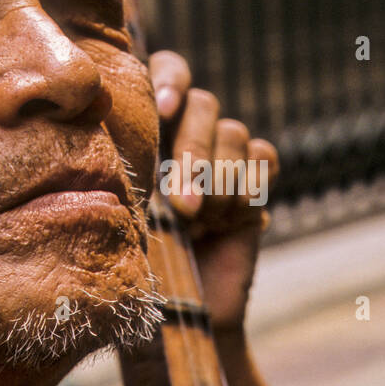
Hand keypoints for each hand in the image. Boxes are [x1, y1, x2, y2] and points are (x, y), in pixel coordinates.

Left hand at [150, 51, 278, 330]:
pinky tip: (227, 221)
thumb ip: (127, 170)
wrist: (179, 313)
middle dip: (195, 152)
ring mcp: (224, 155)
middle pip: (204, 104)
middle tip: (181, 206)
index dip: (171, 79)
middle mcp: (186, 134)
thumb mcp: (120, 214)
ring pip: (234, 132)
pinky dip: (248, 188)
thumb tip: (130, 141)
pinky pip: (264, 158)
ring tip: (198, 224)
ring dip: (218, 181)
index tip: (162, 109)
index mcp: (148, 129)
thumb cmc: (133, 264)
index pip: (166, 71)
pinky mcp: (254, 180)